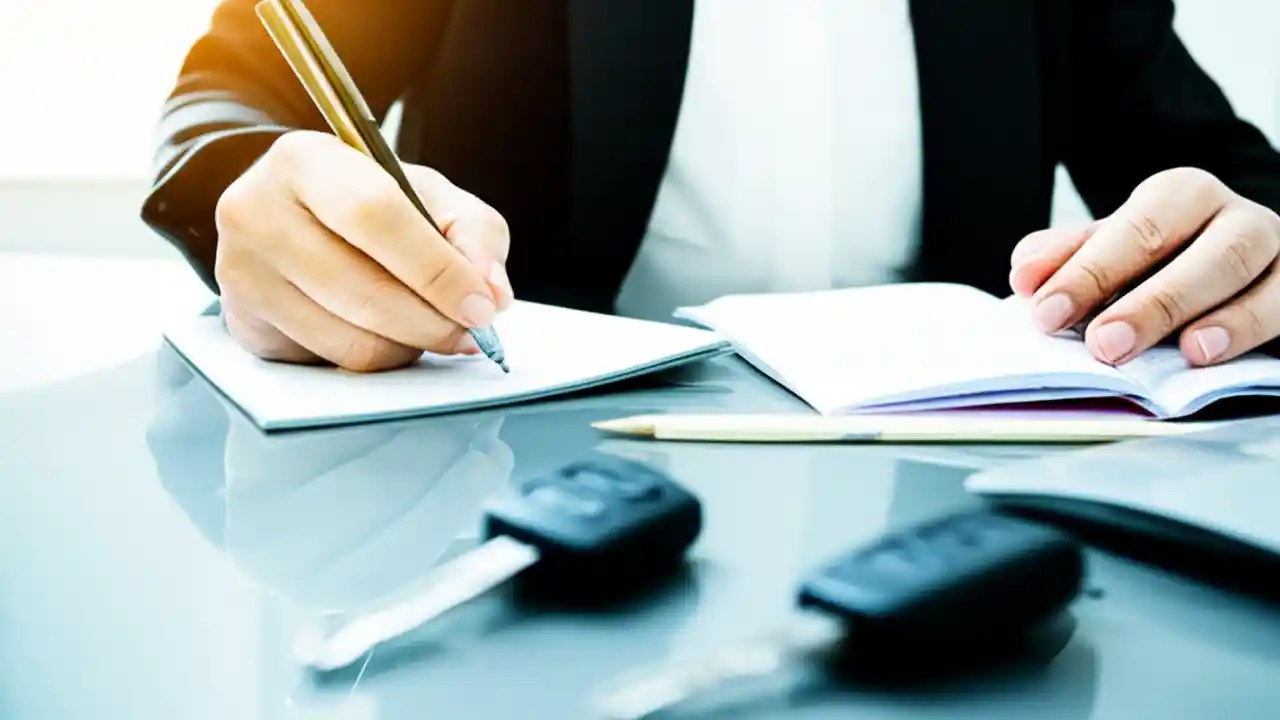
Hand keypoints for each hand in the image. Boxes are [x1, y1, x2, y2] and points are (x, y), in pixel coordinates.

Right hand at [214, 131, 514, 371]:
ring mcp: (242, 270)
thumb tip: (492, 291)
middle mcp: (256, 211)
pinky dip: (378, 358)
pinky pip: (331, 360)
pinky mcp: (243, 321)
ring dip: (410, 346)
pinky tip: (390, 335)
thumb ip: (473, 233)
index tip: (482, 306)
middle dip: (433, 321)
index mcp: (306, 161)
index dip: (438, 270)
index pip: (377, 217)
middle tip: (471, 332)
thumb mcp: (428, 196)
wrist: (292, 219)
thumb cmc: (367, 204)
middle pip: (363, 289)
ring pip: (350, 338)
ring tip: (431, 328)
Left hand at [1010, 168, 1279, 365]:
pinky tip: (1222, 356)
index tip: (1046, 312)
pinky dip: (1256, 330)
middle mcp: (1237, 219)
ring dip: (1224, 319)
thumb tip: (1025, 271)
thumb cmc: (1164, 265)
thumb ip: (1068, 259)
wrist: (1237, 279)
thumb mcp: (1111, 256)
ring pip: (1259, 275)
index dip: (1090, 270)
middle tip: (1104, 343)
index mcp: (1181, 197)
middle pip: (1207, 249)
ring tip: (1187, 352)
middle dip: (1154, 300)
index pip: (1137, 226)